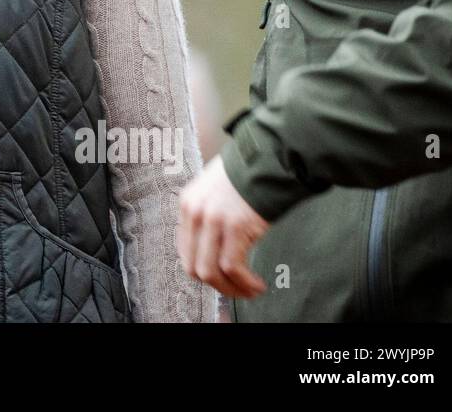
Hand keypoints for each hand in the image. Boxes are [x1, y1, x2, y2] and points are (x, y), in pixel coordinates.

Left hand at [178, 155, 269, 297]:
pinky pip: (233, 267)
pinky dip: (245, 283)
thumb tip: (212, 247)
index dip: (202, 270)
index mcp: (187, 204)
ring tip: (249, 291)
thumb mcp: (213, 192)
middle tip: (235, 290)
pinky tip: (257, 285)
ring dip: (231, 289)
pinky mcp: (235, 226)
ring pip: (211, 272)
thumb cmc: (246, 176)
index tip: (219, 278)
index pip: (184, 251)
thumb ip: (207, 216)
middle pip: (194, 266)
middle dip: (216, 285)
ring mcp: (213, 220)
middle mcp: (195, 213)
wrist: (267, 160)